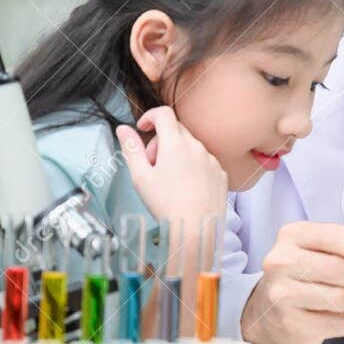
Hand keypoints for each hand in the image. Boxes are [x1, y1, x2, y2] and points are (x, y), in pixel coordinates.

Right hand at [115, 106, 227, 225]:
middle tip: (151, 164)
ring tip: (168, 181)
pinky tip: (185, 188)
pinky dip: (192, 167)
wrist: (197, 230)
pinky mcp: (220, 174)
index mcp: (176, 144)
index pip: (164, 114)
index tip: (143, 128)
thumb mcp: (140, 177)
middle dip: (160, 141)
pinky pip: (204, 161)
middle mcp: (197, 148)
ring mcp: (212, 160)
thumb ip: (131, 148)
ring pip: (190, 147)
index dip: (150, 116)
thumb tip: (123, 129)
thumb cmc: (167, 205)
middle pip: (176, 130)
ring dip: (177, 155)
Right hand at [240, 220, 343, 343]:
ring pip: (341, 299)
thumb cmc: (306, 274)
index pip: (336, 237)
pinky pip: (338, 323)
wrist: (269, 310)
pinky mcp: (290, 322)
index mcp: (295, 234)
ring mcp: (283, 294)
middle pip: (340, 270)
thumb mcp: (333, 249)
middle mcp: (283, 261)